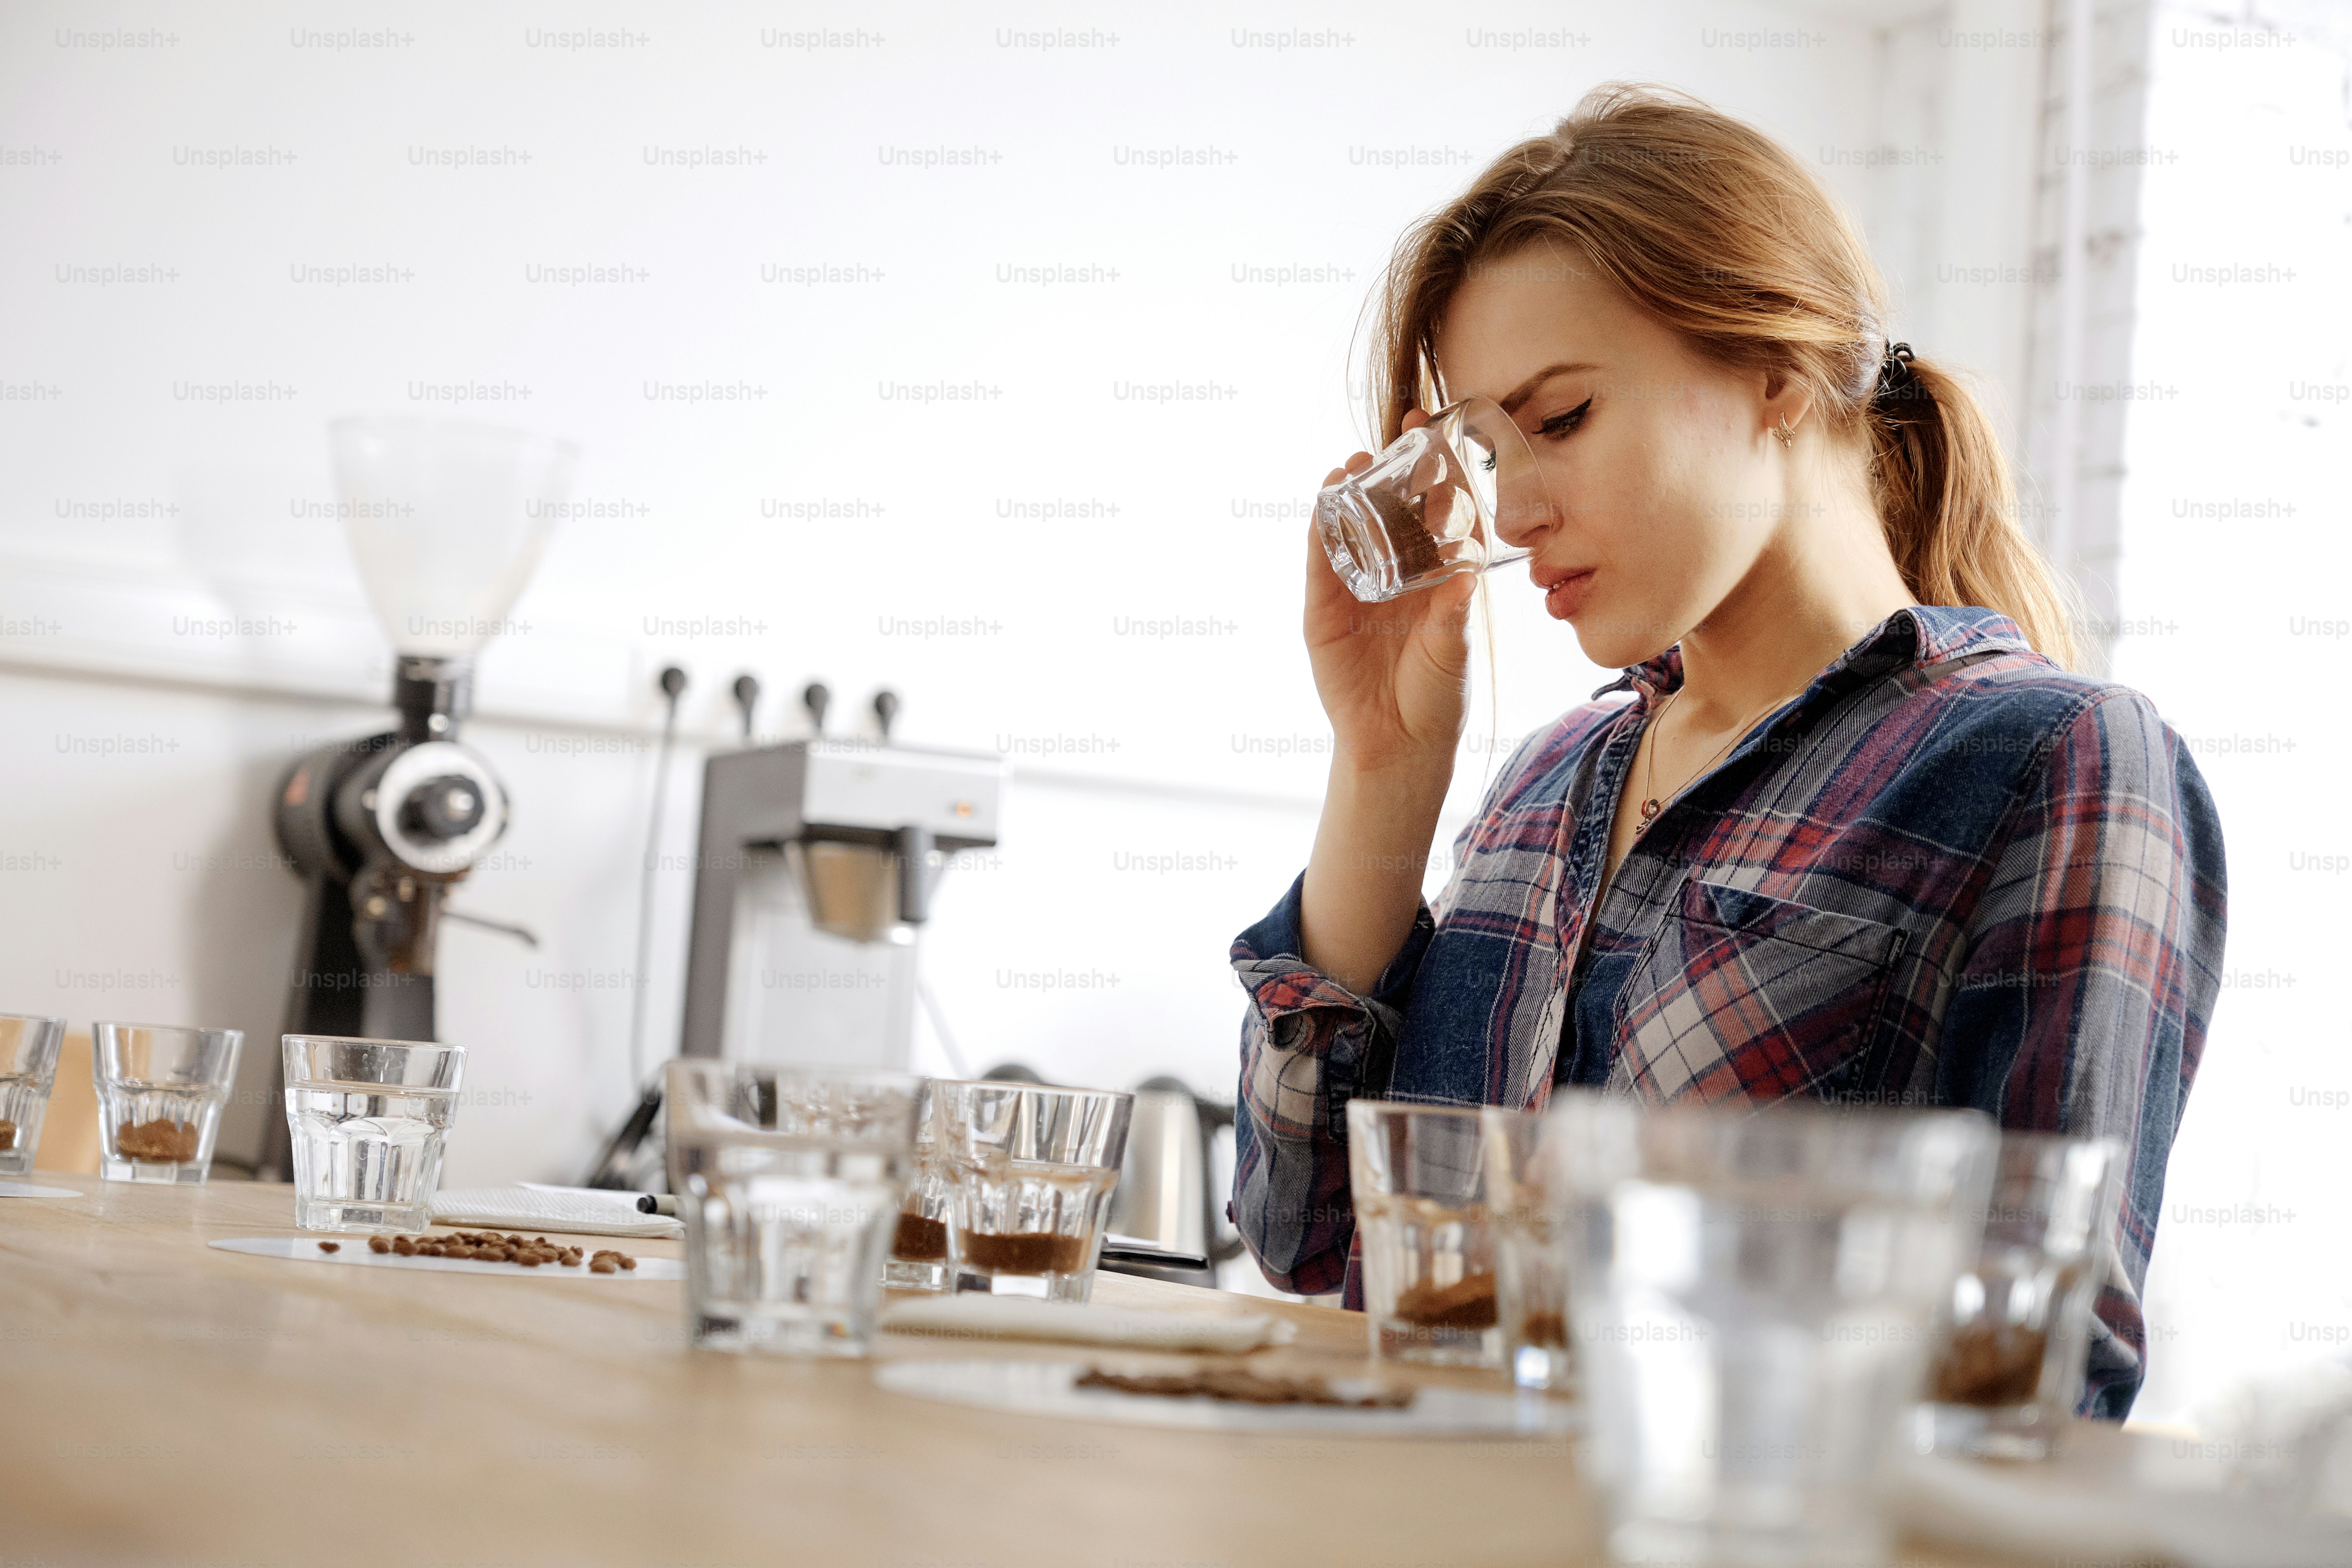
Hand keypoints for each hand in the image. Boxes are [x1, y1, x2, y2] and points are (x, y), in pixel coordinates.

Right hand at [1302, 410, 1476, 776]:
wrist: (1400, 746)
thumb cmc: (1438, 696)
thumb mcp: (1453, 649)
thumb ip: (1453, 613)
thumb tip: (1466, 576)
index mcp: (1433, 578)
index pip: (1434, 516)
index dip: (1437, 477)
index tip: (1445, 440)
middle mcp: (1393, 576)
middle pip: (1390, 510)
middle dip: (1393, 469)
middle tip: (1402, 430)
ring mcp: (1354, 590)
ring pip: (1351, 528)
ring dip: (1351, 490)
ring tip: (1356, 459)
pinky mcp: (1322, 611)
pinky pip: (1320, 562)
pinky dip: (1320, 530)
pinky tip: (1325, 500)